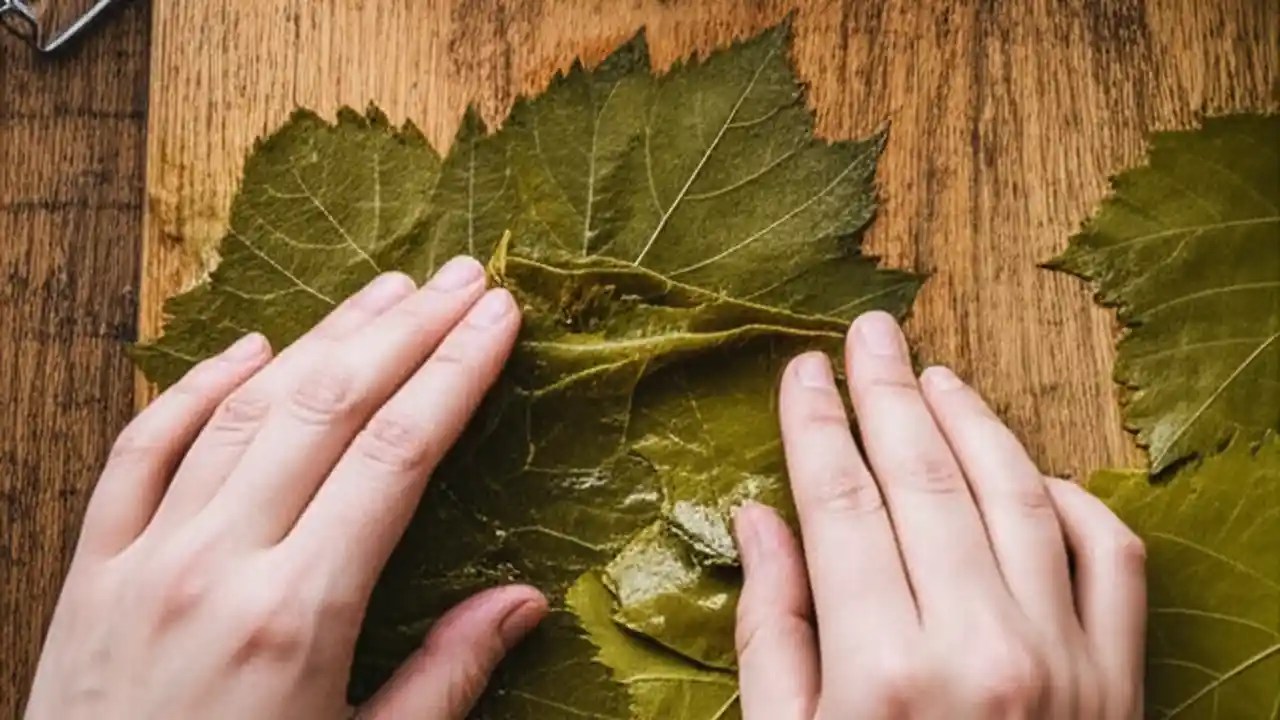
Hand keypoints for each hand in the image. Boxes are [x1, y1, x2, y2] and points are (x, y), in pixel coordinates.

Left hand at [26, 258, 547, 719]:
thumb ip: (446, 677)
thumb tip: (526, 600)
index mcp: (298, 615)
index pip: (397, 454)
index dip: (456, 372)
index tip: (498, 317)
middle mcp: (218, 565)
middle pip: (329, 408)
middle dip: (406, 331)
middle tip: (460, 276)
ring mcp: (144, 557)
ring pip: (243, 409)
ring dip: (322, 339)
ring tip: (384, 292)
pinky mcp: (93, 568)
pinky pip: (140, 449)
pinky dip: (194, 387)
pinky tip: (247, 346)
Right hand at [735, 311, 1145, 719]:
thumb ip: (771, 633)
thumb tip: (758, 520)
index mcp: (882, 670)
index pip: (839, 502)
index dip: (816, 424)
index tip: (804, 372)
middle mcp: (980, 650)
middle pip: (926, 479)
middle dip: (888, 393)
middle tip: (872, 333)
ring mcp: (1061, 661)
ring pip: (1019, 497)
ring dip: (973, 423)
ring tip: (937, 378)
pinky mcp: (1115, 680)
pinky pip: (1109, 556)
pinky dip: (1076, 498)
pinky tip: (1033, 470)